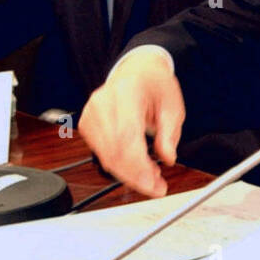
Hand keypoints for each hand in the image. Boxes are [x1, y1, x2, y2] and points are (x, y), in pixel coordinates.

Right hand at [78, 51, 184, 197]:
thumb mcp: (173, 106)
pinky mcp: (86, 124)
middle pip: (114, 150)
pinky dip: (119, 167)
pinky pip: (101, 153)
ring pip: (105, 156)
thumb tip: (168, 158)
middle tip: (156, 188)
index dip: (139, 166)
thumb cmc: (155, 86)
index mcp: (126, 92)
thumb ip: (170, 133)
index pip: (126, 136)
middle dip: (136, 176)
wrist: (137, 72)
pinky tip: (137, 170)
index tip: (154, 184)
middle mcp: (102, 102)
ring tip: (151, 180)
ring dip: (128, 175)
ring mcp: (91, 113)